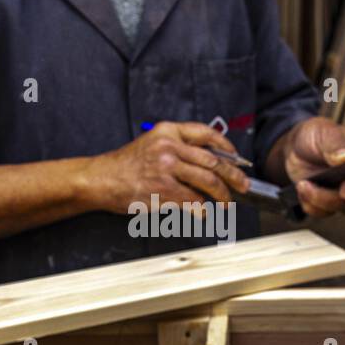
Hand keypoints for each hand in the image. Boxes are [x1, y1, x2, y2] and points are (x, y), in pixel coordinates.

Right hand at [87, 121, 249, 215]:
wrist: (101, 179)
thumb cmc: (126, 165)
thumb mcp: (152, 144)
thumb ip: (179, 148)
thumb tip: (210, 162)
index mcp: (168, 131)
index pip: (206, 133)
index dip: (226, 146)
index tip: (236, 157)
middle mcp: (169, 146)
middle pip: (213, 161)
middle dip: (234, 176)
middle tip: (243, 185)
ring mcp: (166, 168)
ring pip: (208, 182)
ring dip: (222, 195)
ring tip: (226, 203)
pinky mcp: (163, 190)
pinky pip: (193, 201)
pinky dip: (202, 209)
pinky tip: (204, 212)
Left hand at [283, 118, 344, 217]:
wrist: (295, 147)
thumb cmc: (317, 135)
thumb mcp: (325, 133)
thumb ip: (336, 145)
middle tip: (340, 188)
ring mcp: (341, 191)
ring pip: (337, 205)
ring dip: (318, 196)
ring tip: (304, 183)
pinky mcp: (325, 201)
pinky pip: (320, 211)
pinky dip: (308, 201)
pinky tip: (302, 187)